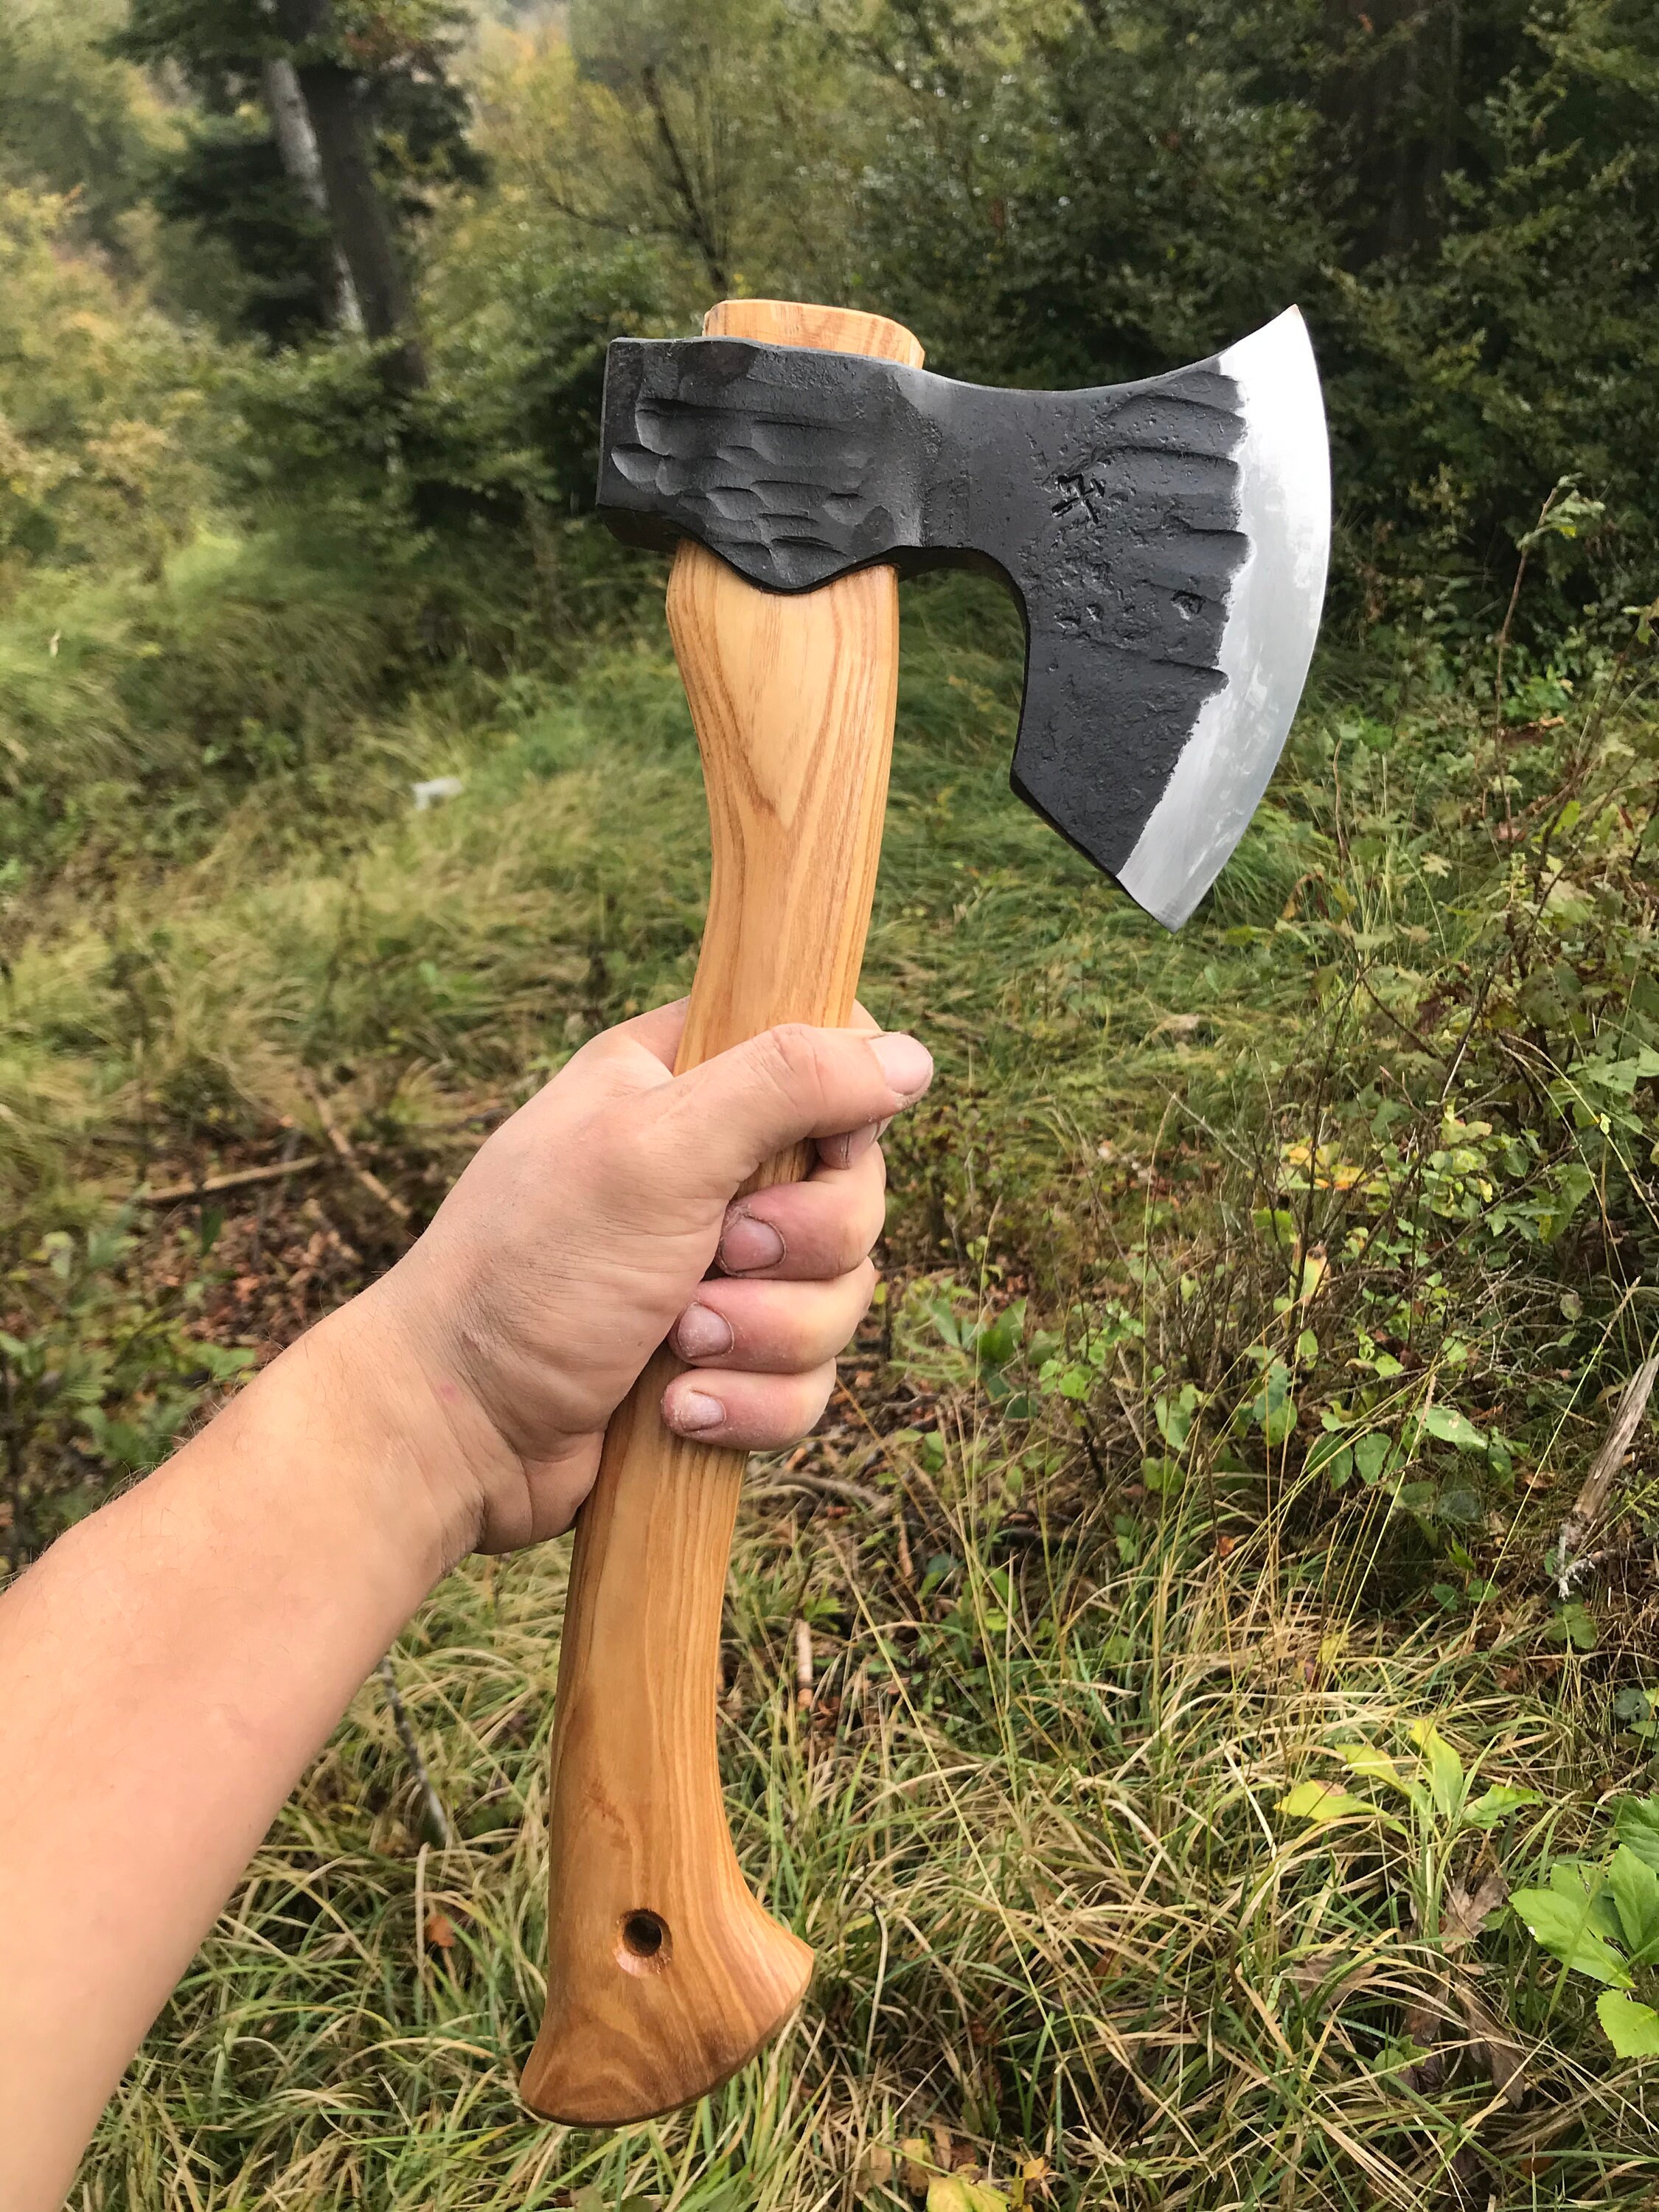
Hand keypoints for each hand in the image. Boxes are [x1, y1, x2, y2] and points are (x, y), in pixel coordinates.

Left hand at [365, 1000, 931, 1554]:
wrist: (456, 1430)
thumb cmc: (533, 1270)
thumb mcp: (659, 1149)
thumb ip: (786, 1083)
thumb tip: (912, 1056)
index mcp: (683, 1081)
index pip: (828, 1051)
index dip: (849, 1106)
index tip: (821, 1145)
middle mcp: (708, 1167)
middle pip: (853, 1192)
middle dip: (801, 1249)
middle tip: (718, 1256)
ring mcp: (718, 1270)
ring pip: (841, 1296)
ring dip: (767, 1336)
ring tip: (676, 1346)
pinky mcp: (724, 1361)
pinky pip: (808, 1382)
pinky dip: (751, 1403)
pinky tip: (677, 1408)